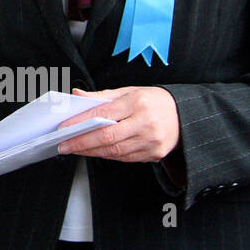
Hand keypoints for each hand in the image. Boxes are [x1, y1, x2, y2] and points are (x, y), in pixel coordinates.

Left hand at [56, 87, 181, 162]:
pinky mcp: (154, 154)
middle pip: (107, 137)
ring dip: (91, 152)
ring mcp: (151, 141)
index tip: (64, 127)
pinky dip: (107, 155)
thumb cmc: (154, 101)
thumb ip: (102, 96)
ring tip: (75, 149)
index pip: (102, 114)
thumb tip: (77, 96)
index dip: (80, 122)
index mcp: (137, 103)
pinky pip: (125, 158)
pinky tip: (96, 152)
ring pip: (114, 151)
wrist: (185, 115)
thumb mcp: (129, 91)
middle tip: (64, 145)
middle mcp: (145, 123)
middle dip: (81, 143)